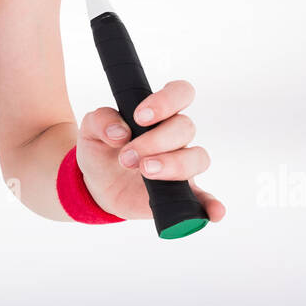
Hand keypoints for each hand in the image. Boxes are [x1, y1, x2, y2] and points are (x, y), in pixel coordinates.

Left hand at [75, 79, 224, 223]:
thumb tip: (119, 131)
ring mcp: (182, 165)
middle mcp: (176, 137)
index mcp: (159, 115)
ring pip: (197, 157)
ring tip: (144, 171)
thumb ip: (101, 121)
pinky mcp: (182, 194)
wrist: (97, 184)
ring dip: (173, 164)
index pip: (180, 93)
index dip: (166, 101)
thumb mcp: (91, 130)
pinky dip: (212, 205)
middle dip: (155, 141)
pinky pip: (205, 198)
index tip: (140, 117)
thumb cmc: (101, 150)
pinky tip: (213, 212)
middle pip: (185, 128)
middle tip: (126, 157)